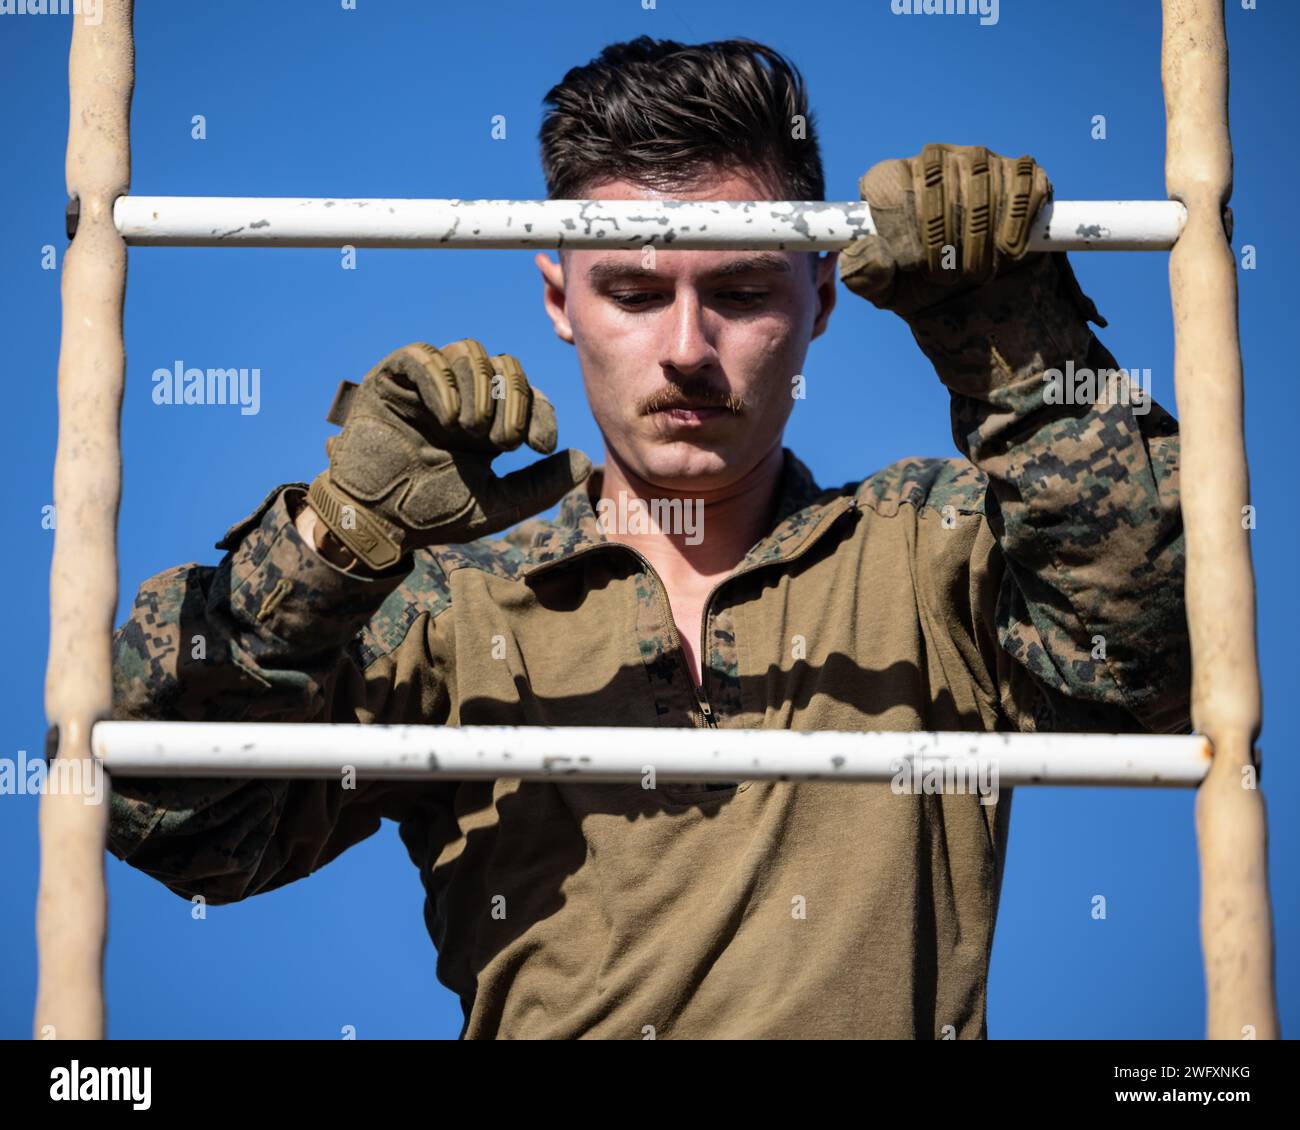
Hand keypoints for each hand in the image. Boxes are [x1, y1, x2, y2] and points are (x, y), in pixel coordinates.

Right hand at [307, 340, 590, 570]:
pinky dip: (441, 380)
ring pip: (469, 352)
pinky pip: (423, 357)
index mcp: (489, 423)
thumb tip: (581, 460)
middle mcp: (462, 398)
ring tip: (471, 429)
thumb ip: (539, 486)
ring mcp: (428, 386)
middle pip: (506, 367)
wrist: (376, 522)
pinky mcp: (393, 380)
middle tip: (502, 441)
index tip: (540, 446)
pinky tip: (448, 418)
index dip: (541, 413)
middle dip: (514, 399)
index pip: (529, 396)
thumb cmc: (432, 515)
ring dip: (480, 387)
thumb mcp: (496, 505)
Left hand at [839, 143, 1051, 318]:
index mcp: (891, 179)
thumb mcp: (886, 287)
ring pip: (979, 184)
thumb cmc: (921, 283)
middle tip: (945, 277)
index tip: (912, 264)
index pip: (889, 187)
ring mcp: (978, 159)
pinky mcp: (1020, 172)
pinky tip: (1006, 252)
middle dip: (940, 239)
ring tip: (973, 273)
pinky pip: (1020, 187)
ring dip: (977, 237)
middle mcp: (933, 159)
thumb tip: (867, 253)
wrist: (974, 293)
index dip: (901, 229)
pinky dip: (1014, 224)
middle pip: (934, 184)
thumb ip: (863, 274)